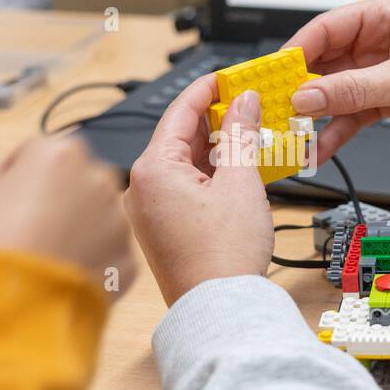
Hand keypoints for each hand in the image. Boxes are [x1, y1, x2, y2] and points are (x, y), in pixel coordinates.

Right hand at [0, 125, 136, 301]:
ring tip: (41, 259)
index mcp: (60, 152)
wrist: (15, 310)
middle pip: (71, 183)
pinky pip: (106, 255)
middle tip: (21, 234)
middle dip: (51, 201)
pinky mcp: (127, 260)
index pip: (36, 154)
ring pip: (92, 218)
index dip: (14, 180)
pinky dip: (90, 264)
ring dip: (74, 231)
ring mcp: (117, 222)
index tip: (1, 207)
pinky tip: (61, 278)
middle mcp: (99, 179)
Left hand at [125, 77, 274, 305]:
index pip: (178, 112)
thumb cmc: (222, 257)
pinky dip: (208, 176)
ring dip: (215, 150)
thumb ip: (241, 135)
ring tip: (250, 139)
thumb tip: (244, 103)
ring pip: (182, 165)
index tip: (228, 78)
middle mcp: (139, 189)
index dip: (208, 90)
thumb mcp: (240, 182)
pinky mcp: (159, 230)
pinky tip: (236, 171)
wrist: (219, 311)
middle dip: (216, 122)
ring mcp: (146, 212)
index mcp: (150, 171)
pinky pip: (182, 189)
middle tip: (247, 106)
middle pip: (178, 138)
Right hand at [283, 0, 389, 162]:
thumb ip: (352, 90)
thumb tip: (307, 96)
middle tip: (276, 108)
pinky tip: (322, 147)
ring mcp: (383, 70)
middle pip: (325, 61)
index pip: (326, 28)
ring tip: (294, 134)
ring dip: (317, 114)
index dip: (296, 52)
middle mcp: (380, 39)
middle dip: (302, 87)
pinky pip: (353, 112)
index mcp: (385, 15)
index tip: (273, 76)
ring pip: (336, 91)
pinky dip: (337, 130)